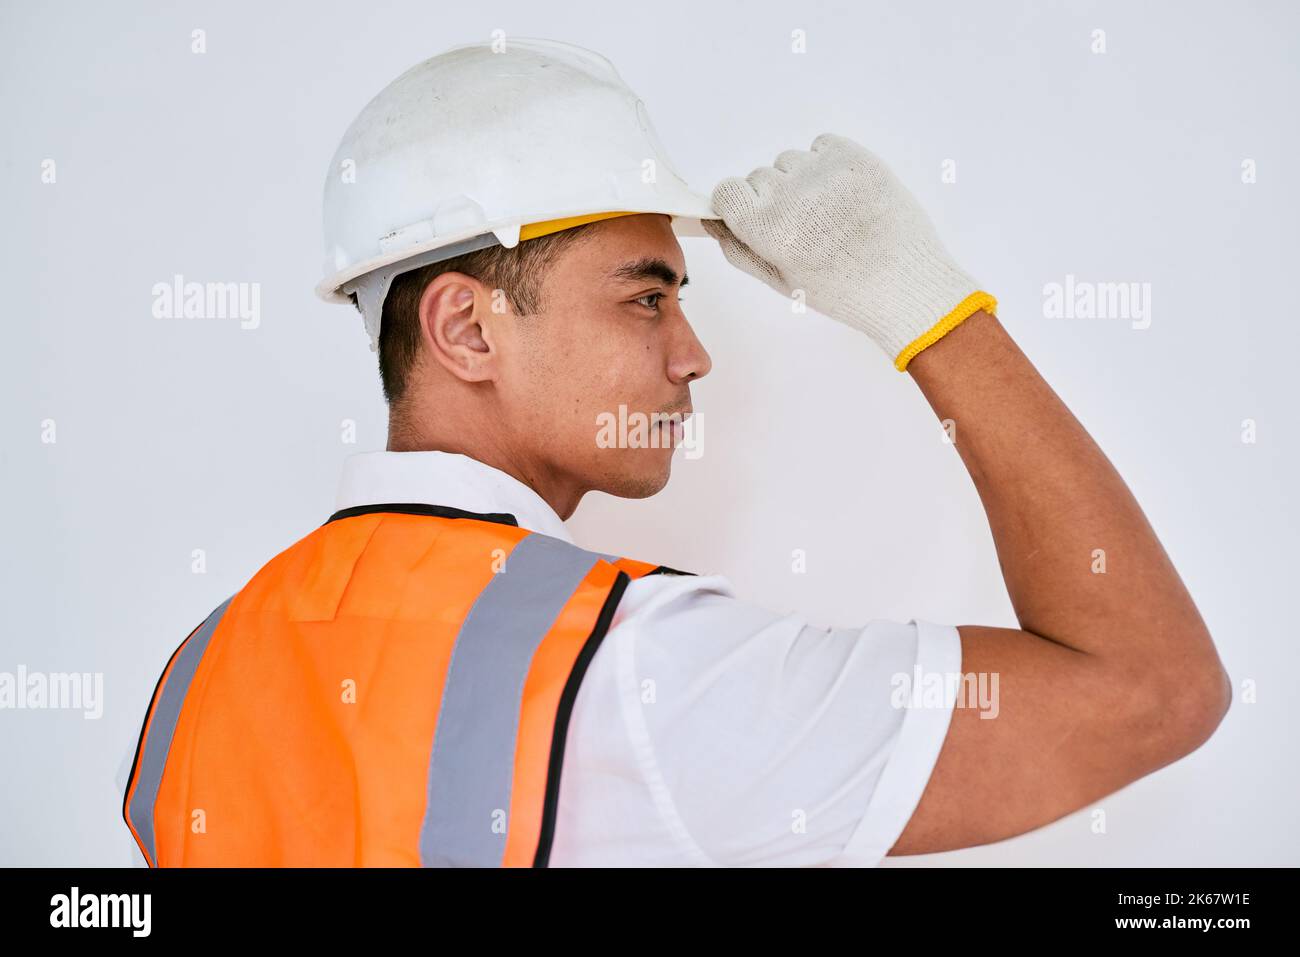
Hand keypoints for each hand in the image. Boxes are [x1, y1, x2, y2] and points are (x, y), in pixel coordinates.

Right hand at [703, 132, 995, 369]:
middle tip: (805, 228)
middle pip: (760, 177)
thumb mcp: (782, 280)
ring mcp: (823, 171)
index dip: (738, 205)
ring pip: (790, 161)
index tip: (755, 218)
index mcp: (767, 227)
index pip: (727, 191)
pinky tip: (845, 196)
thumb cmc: (842, 290)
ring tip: (830, 213)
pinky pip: (821, 147)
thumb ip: (740, 250)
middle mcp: (790, 193)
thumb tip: (713, 223)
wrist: (905, 283)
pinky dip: (826, 164)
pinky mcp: (854, 156)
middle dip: (773, 197)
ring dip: (800, 180)